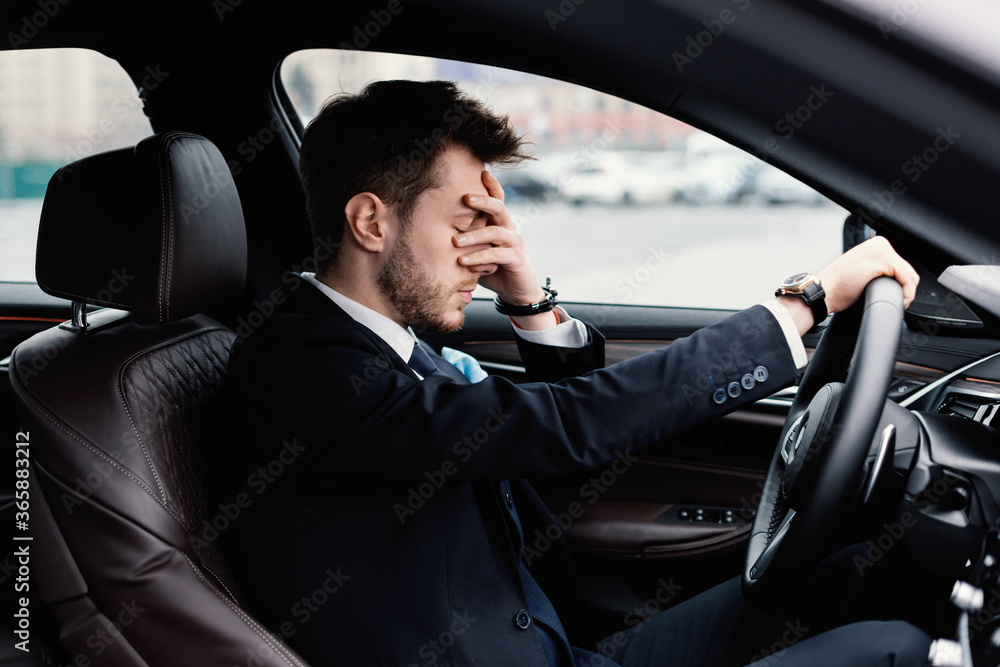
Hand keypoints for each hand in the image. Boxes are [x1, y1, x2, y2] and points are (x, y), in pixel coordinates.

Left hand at [454, 171, 556, 329]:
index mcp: (500, 222)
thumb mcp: (477, 250)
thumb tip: (436, 232)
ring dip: (473, 236)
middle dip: (482, 201)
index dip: (491, 185)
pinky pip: (496, 255)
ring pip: (495, 231)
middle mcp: (509, 228)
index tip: (481, 172)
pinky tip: (463, 261)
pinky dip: (478, 258)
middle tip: (464, 198)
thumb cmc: (494, 268)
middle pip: (498, 207)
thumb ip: (465, 240)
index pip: (497, 199)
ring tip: (454, 241)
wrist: (517, 291)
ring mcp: (514, 242)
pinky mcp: (515, 259)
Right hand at [779, 236, 918, 334]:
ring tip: (894, 303)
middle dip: (903, 289)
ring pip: (910, 276)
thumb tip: (891, 280)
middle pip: (907, 270)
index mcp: (874, 244)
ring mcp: (882, 250)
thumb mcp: (859, 271)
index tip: (890, 296)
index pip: (900, 266)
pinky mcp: (884, 261)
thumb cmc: (836, 287)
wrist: (824, 292)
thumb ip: (874, 269)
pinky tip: (897, 302)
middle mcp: (879, 243)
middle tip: (891, 302)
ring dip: (906, 293)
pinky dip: (906, 295)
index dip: (899, 284)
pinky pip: (907, 280)